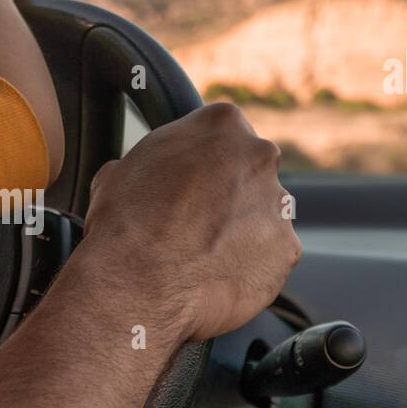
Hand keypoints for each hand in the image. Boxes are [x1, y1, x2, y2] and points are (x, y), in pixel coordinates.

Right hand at [80, 102, 300, 342]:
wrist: (139, 283)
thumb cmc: (125, 225)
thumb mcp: (120, 172)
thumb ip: (153, 163)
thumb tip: (148, 177)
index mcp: (221, 124)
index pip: (222, 134)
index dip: (203, 162)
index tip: (190, 183)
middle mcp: (259, 157)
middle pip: (250, 172)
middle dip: (228, 194)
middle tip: (193, 221)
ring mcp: (278, 205)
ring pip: (262, 216)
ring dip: (240, 231)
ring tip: (200, 255)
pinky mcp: (287, 250)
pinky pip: (271, 257)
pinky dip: (249, 267)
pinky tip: (215, 276)